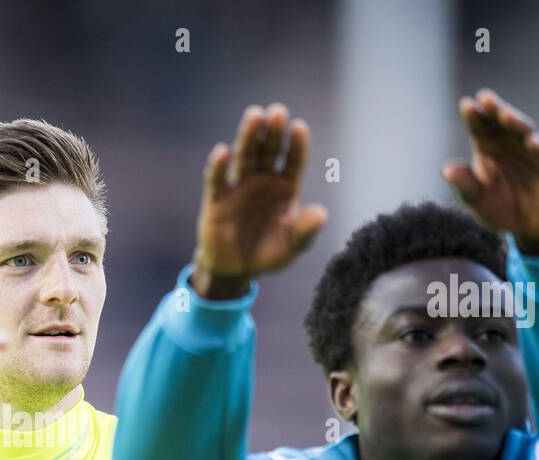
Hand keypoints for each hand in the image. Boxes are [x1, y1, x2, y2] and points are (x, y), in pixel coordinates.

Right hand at [192, 103, 328, 297]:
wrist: (236, 269)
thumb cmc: (268, 253)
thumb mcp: (291, 246)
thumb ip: (306, 230)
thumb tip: (321, 214)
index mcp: (285, 186)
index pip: (293, 160)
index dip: (296, 145)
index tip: (299, 128)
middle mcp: (263, 179)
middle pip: (268, 150)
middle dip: (273, 132)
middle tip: (277, 111)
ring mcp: (239, 186)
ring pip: (244, 156)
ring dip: (249, 137)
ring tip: (254, 116)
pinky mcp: (217, 198)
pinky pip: (217, 179)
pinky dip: (218, 166)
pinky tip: (222, 152)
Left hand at [442, 88, 538, 254]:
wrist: (530, 228)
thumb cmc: (501, 209)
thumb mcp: (477, 200)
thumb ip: (464, 185)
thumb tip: (446, 169)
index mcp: (488, 149)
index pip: (480, 128)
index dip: (473, 117)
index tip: (466, 105)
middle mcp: (510, 144)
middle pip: (502, 123)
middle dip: (494, 110)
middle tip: (486, 98)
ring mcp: (533, 151)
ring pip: (525, 130)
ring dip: (516, 122)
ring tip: (505, 115)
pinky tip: (532, 142)